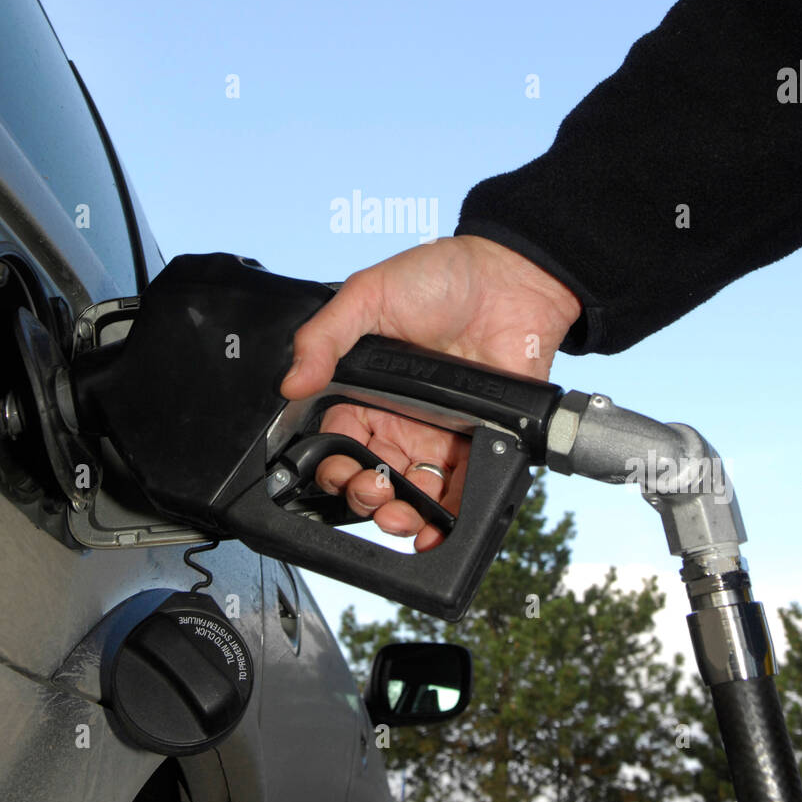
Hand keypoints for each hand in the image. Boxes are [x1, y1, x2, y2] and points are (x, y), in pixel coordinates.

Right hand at [280, 235, 581, 549]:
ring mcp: (439, 433)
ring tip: (400, 513)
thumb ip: (324, 336)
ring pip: (412, 493)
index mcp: (365, 388)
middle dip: (363, 497)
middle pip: (370, 477)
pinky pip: (462, 490)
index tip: (336, 468)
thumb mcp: (368, 295)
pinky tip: (434, 526)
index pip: (337, 441)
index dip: (332, 464)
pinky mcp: (480, 442)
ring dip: (400, 515)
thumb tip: (290, 382)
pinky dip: (448, 517)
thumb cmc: (440, 276)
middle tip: (371, 491)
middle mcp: (399, 417)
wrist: (511, 276)